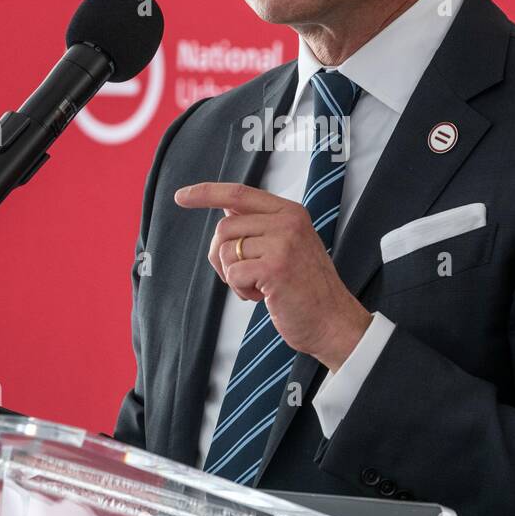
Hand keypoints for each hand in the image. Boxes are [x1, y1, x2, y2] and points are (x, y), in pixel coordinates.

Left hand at [174, 181, 370, 371]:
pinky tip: (262, 297)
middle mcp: (288, 222)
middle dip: (222, 256)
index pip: (239, 193)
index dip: (206, 193)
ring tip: (258, 286)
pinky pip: (233, 274)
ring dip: (232, 276)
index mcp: (290, 212)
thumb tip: (225, 208)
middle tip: (243, 277)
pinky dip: (240, 290)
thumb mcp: (288, 245)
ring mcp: (283, 243)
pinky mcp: (275, 268)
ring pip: (225, 251)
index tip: (181, 196)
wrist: (333, 322)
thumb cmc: (307, 288)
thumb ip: (260, 225)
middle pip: (225, 227)